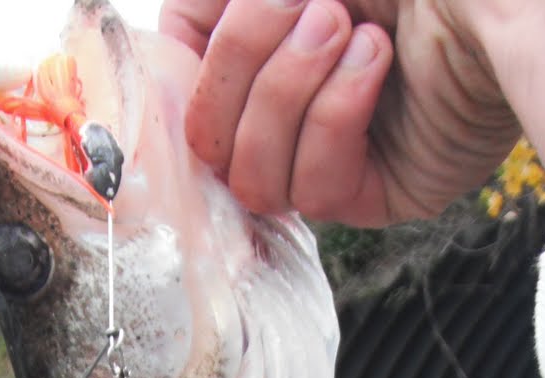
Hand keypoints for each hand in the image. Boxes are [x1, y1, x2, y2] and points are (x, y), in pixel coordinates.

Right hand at [159, 0, 520, 224]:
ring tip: (357, 30)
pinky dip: (337, 119)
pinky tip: (381, 65)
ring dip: (292, 92)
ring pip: (252, 174)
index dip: (188, 59)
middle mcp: (295, 97)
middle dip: (248, 61)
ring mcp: (336, 150)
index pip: (181, 77)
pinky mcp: (378, 193)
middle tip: (321, 4)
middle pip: (205, 136)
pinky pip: (315, 189)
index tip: (212, 18)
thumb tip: (163, 41)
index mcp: (267, 33)